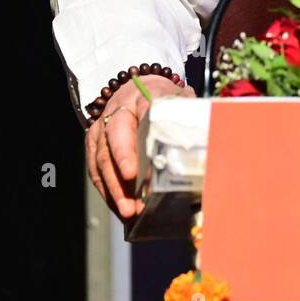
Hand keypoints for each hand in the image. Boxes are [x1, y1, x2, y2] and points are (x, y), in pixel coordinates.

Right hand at [85, 75, 194, 219]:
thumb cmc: (162, 97)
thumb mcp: (178, 98)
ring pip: (101, 162)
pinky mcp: (94, 145)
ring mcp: (100, 130)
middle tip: (133, 204)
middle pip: (112, 147)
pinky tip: (121, 208)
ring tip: (129, 212)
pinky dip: (108, 192)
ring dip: (114, 191)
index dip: (129, 149)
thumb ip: (189, 114)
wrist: (137, 88)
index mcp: (138, 98)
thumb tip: (205, 136)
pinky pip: (96, 171)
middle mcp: (114, 113)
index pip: (130, 124)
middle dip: (120, 180)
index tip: (133, 173)